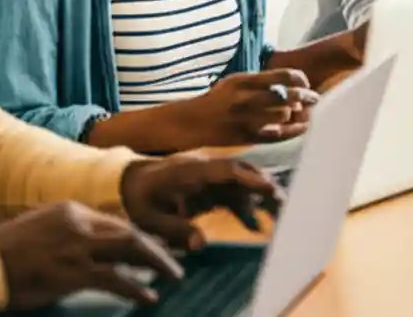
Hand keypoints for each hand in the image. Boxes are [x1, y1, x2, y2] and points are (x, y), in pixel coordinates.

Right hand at [0, 200, 182, 309]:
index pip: (115, 221)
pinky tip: (149, 297)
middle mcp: (78, 223)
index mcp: (70, 211)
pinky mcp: (72, 272)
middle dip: (157, 247)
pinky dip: (136, 288)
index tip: (156, 246)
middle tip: (176, 261)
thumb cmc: (7, 253)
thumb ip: (70, 234)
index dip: (140, 234)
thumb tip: (93, 250)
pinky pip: (115, 279)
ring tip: (174, 275)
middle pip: (130, 231)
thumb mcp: (43, 230)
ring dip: (157, 262)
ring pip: (130, 249)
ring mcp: (76, 247)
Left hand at [120, 155, 284, 250]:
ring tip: (279, 216)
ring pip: (241, 183)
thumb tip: (200, 244)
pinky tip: (255, 226)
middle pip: (241, 172)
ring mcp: (208, 176)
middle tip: (284, 204)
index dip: (250, 178)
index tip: (269, 188)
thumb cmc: (138, 199)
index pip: (227, 170)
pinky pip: (233, 194)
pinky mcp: (209, 186)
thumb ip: (175, 229)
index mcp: (190, 170)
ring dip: (260, 197)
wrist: (128, 183)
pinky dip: (245, 208)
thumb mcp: (149, 218)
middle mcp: (204, 168)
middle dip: (264, 186)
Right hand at [180, 69, 319, 146]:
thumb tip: (290, 82)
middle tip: (315, 97)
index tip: (305, 82)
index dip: (299, 78)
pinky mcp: (246, 137)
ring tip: (307, 112)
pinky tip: (302, 128)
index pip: (282, 75)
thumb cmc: (217, 100)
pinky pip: (277, 135)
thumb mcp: (235, 82)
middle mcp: (245, 99)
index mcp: (243, 81)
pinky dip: (292, 131)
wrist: (192, 122)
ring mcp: (246, 119)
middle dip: (305, 96)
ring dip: (299, 113)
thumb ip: (260, 81)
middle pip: (286, 95)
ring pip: (284, 115)